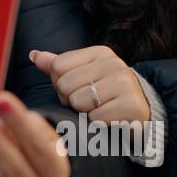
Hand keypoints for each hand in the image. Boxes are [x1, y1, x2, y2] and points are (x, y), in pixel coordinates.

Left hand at [32, 46, 150, 123]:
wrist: (143, 112)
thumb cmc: (106, 93)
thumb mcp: (84, 74)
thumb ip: (58, 66)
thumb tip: (34, 55)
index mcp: (100, 53)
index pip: (58, 66)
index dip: (60, 83)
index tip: (77, 88)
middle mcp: (114, 64)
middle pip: (65, 85)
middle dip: (70, 100)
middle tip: (88, 103)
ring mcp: (124, 84)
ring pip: (77, 102)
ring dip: (83, 112)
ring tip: (98, 109)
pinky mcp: (131, 106)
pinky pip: (94, 118)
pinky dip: (96, 123)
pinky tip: (108, 119)